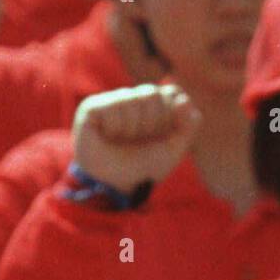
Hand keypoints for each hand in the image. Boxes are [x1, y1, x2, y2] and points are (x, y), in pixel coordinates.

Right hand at [72, 84, 200, 193]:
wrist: (117, 185)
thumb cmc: (145, 167)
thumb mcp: (173, 150)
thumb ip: (187, 126)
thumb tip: (183, 99)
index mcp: (155, 107)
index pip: (172, 93)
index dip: (171, 116)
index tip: (162, 137)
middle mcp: (134, 99)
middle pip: (152, 94)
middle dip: (152, 124)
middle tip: (139, 142)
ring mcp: (112, 101)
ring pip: (132, 100)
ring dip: (132, 130)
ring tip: (122, 142)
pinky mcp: (92, 107)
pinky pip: (112, 108)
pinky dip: (114, 128)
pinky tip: (108, 137)